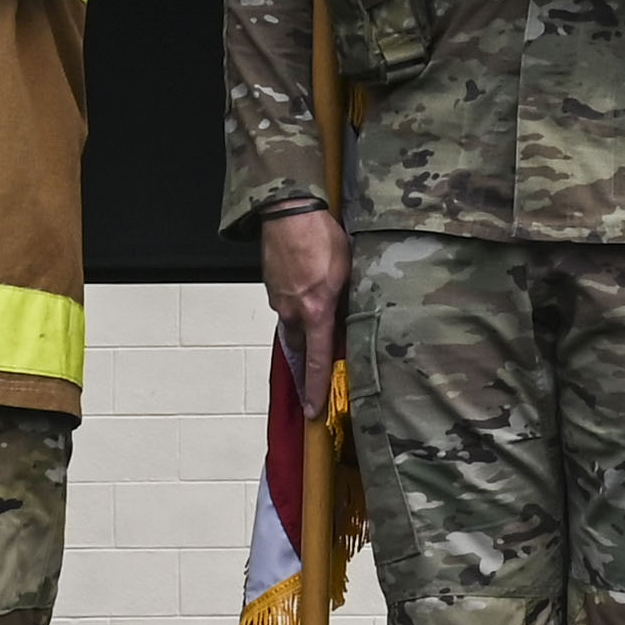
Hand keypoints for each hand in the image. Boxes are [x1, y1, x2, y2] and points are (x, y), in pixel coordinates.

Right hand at [258, 201, 347, 384]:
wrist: (288, 213)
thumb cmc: (323, 237)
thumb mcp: (349, 270)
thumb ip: (348, 300)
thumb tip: (352, 319)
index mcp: (315, 312)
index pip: (317, 361)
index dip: (316, 388)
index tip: (313, 410)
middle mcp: (293, 312)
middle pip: (301, 346)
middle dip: (310, 354)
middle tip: (320, 360)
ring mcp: (279, 299)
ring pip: (293, 324)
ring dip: (305, 325)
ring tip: (319, 311)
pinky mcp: (271, 286)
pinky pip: (286, 305)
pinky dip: (297, 304)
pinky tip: (309, 287)